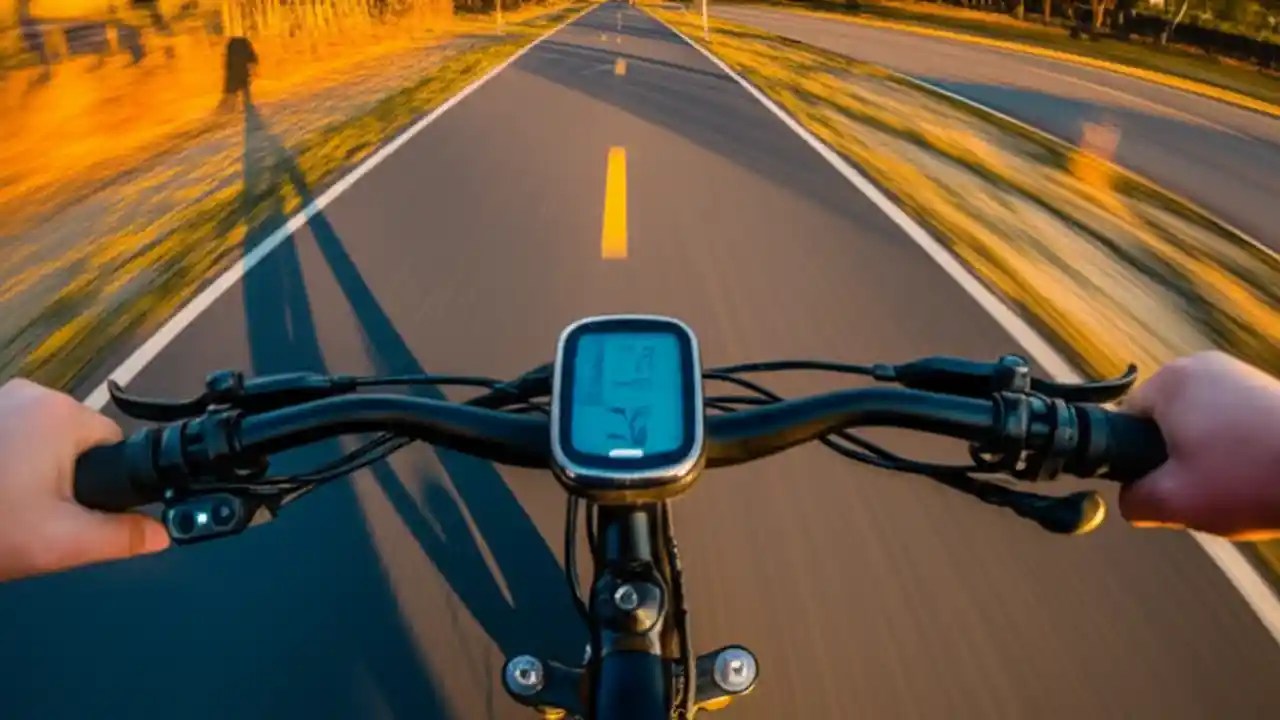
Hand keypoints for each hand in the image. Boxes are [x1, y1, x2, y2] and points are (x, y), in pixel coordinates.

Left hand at [0, 379, 168, 581]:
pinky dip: (8, 463)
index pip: (112, 446)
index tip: (71, 510)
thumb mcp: (61, 542)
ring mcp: (0, 400)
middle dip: (63, 477)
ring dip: (33, 471)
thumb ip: (121, 538)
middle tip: (34, 515)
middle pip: (77, 442)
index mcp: (61, 415)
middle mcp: (32, 395)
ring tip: (7, 505)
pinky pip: (12, 437)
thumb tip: (160, 534)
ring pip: (42, 442)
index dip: (101, 484)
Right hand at [1119, 352, 1279, 539]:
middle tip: (1203, 489)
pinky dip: (1236, 450)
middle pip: (1162, 424)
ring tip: (1236, 483)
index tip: (1166, 485)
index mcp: (1169, 381)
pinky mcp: (1265, 389)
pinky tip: (1257, 472)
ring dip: (1207, 457)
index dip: (1137, 461)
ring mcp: (1238, 374)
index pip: (1124, 423)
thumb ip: (1133, 500)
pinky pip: (1229, 423)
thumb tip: (1130, 498)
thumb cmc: (1253, 479)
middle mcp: (1200, 365)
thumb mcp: (1175, 502)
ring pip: (1197, 426)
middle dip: (1176, 460)